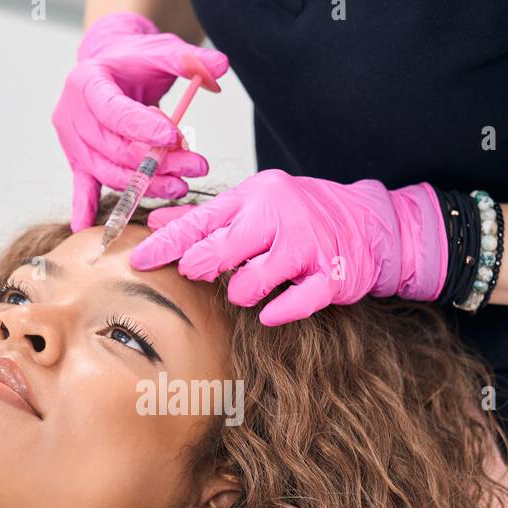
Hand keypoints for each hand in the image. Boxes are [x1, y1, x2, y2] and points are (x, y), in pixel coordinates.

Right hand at [52, 12, 229, 231]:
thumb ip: (191, 59)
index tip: (172, 136)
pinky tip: (87, 229)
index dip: (141, 127)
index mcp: (87, 81)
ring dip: (145, 184)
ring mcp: (72, 142)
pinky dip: (85, 208)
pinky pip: (81, 187)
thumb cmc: (134, 61)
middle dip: (156, 161)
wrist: (108, 67)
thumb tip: (222, 66)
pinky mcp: (77, 161)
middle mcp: (72, 114)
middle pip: (114, 148)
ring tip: (181, 186)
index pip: (113, 111)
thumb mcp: (163, 51)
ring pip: (108, 172)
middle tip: (195, 165)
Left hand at [129, 169, 446, 325]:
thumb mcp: (253, 203)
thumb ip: (205, 217)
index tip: (139, 260)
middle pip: (220, 252)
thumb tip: (156, 221)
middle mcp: (281, 217)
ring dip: (243, 293)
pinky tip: (272, 308)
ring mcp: (307, 248)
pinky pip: (290, 306)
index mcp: (257, 196)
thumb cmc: (300, 214)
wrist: (368, 221)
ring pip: (249, 286)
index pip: (201, 222)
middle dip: (202, 268)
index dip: (166, 244)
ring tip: (255, 283)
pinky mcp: (330, 279)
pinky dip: (275, 311)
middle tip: (201, 272)